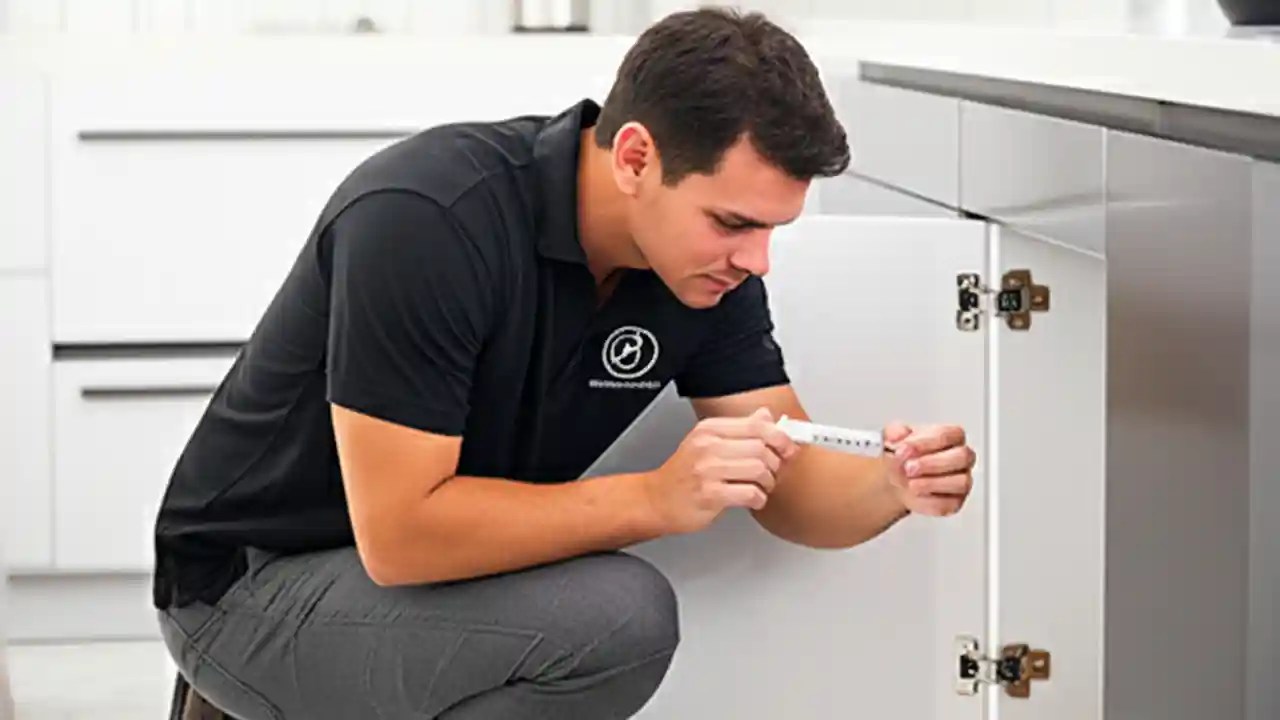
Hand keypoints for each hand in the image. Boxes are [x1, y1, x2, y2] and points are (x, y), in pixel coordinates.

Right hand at [643, 407, 799, 534]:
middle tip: (773, 472)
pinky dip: (758, 499)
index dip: (780, 437)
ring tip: (760, 487)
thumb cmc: (683, 474)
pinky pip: (750, 493)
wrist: (656, 500)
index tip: (788, 448)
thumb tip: (767, 416)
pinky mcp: (710, 495)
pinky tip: (752, 499)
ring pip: (759, 469)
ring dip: (768, 482)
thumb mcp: (707, 442)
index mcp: (709, 430)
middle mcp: (707, 446)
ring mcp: (707, 471)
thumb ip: (739, 429)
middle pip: (761, 447)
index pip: (756, 424)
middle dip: (775, 463)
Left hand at [881, 421, 975, 516]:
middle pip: (961, 456)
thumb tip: (897, 435)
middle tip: (908, 467)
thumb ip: (894, 433)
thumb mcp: (893, 437)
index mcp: (951, 436)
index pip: (948, 434)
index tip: (903, 449)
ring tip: (909, 483)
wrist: (897, 476)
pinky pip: (948, 504)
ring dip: (930, 483)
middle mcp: (961, 457)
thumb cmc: (904, 455)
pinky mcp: (955, 502)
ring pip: (960, 482)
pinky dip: (928, 501)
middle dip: (931, 463)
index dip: (925, 442)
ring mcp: (962, 480)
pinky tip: (914, 495)